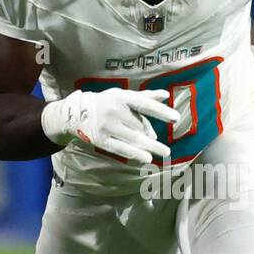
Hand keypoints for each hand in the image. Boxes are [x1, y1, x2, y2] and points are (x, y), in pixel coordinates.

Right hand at [41, 87, 179, 163]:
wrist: (77, 113)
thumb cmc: (107, 103)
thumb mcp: (123, 96)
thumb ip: (145, 96)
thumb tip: (166, 96)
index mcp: (121, 97)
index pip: (144, 104)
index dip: (160, 111)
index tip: (176, 118)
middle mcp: (114, 110)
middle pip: (140, 126)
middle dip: (150, 134)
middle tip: (162, 145)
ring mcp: (106, 126)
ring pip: (133, 138)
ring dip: (150, 146)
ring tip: (164, 152)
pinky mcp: (100, 139)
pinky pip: (121, 148)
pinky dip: (135, 154)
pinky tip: (147, 158)